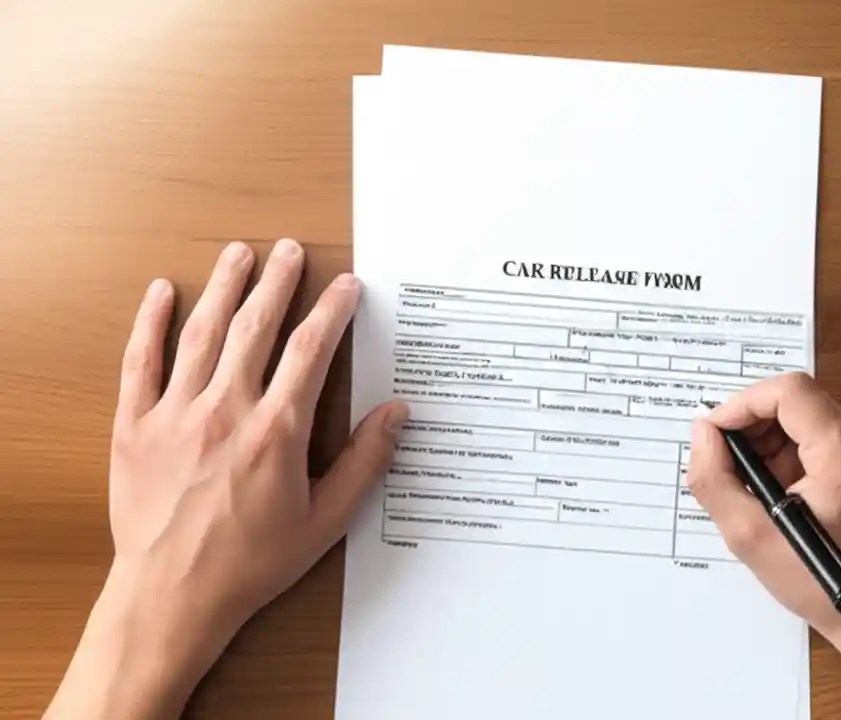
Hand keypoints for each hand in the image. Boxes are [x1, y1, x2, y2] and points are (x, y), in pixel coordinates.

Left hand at [46, 239, 406, 719]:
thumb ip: (365, 462)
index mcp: (277, 431)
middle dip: (277, 282)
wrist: (173, 597)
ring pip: (202, 333)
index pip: (310, 351)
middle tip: (289, 250)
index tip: (345, 285)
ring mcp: (176, 414)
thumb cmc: (252, 563)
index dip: (332, 310)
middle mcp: (226, 410)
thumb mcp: (326, 520)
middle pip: (256, 327)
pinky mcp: (134, 427)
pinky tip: (160, 293)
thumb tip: (397, 414)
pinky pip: (140, 363)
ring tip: (238, 253)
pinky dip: (149, 323)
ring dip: (223, 287)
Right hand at [688, 372, 840, 645]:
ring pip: (808, 417)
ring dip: (771, 442)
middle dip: (754, 426)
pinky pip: (824, 437)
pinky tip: (779, 493)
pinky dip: (792, 454)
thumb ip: (715, 479)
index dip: (742, 404)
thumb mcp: (750, 536)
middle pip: (798, 400)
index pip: (788, 392)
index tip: (715, 436)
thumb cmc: (820, 584)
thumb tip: (704, 432)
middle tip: (729, 467)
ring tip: (753, 488)